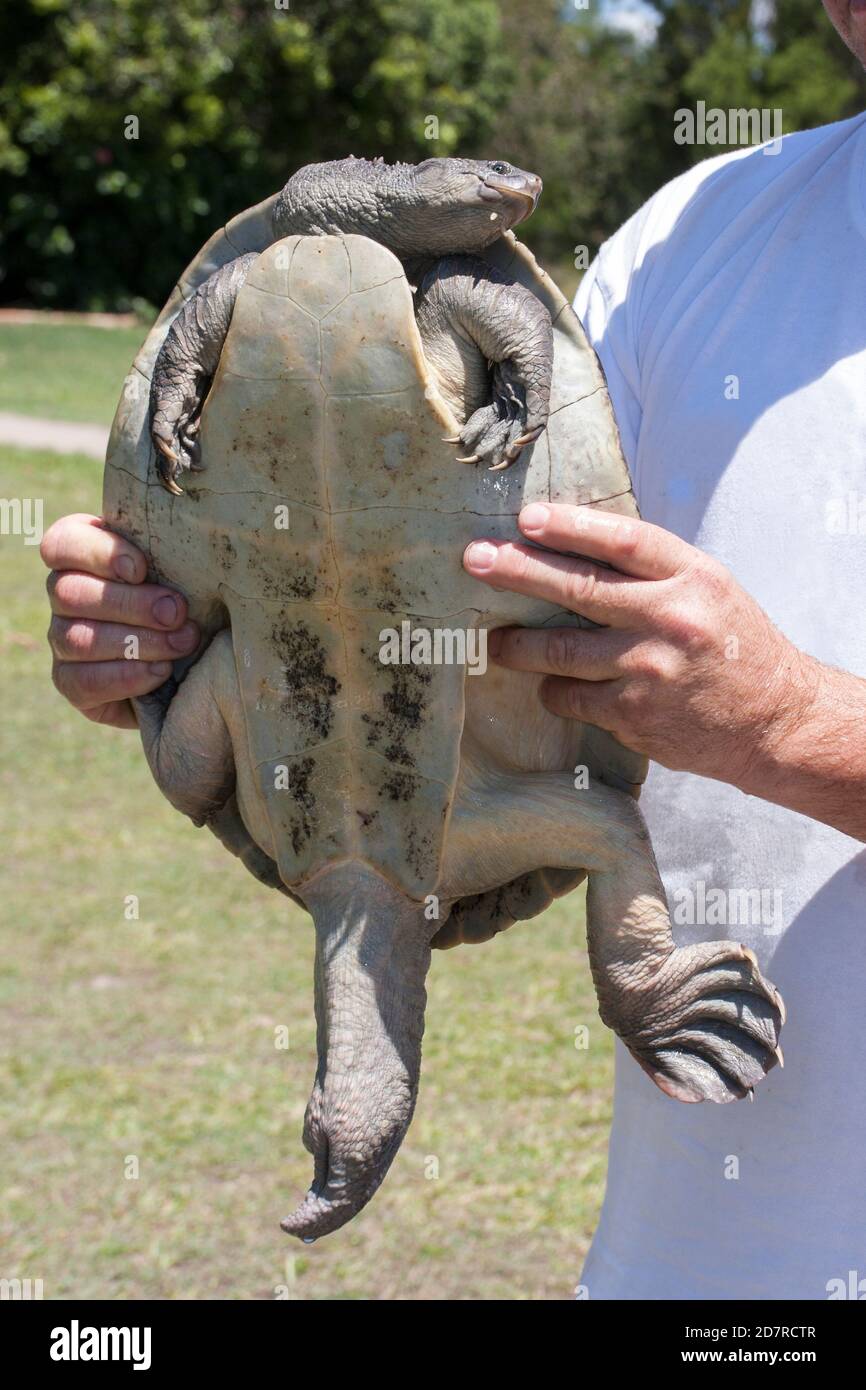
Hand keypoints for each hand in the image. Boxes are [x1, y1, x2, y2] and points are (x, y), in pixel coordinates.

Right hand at [41, 513, 197, 728]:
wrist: (189, 667)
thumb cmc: (188, 603)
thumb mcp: (185, 574)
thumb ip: (176, 557)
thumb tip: (198, 550)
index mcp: (84, 556)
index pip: (62, 543)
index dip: (97, 554)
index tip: (141, 569)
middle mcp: (63, 595)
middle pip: (70, 593)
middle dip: (131, 604)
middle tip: (176, 613)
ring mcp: (62, 639)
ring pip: (78, 638)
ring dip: (136, 643)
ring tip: (181, 643)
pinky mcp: (70, 682)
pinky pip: (85, 681)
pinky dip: (127, 676)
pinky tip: (160, 671)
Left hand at [463, 502, 817, 791]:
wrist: (774, 722)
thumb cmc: (730, 646)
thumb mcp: (706, 589)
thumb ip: (651, 570)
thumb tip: (568, 546)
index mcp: (692, 576)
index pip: (622, 540)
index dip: (571, 525)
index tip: (526, 517)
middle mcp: (670, 618)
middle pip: (578, 588)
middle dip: (517, 571)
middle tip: (475, 560)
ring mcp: (649, 669)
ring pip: (559, 652)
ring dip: (517, 646)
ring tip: (496, 642)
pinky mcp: (633, 716)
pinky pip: (571, 697)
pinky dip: (555, 691)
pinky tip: (552, 687)